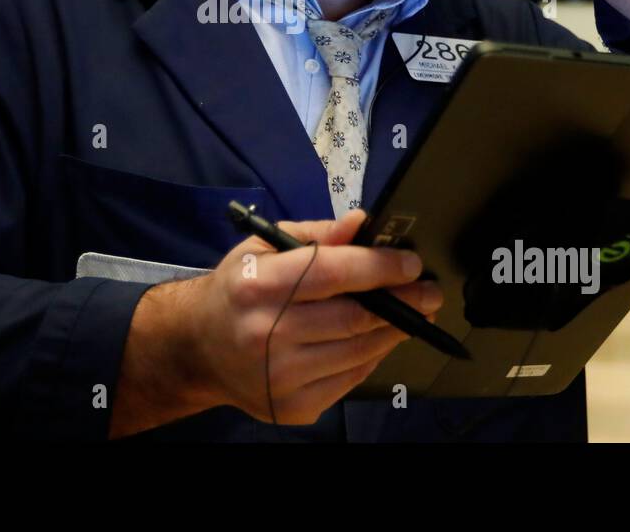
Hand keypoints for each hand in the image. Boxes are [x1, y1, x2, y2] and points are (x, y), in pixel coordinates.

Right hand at [177, 209, 440, 425]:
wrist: (199, 348)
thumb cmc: (237, 290)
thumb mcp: (263, 249)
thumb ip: (315, 235)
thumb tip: (363, 224)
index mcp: (257, 287)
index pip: (331, 273)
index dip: (379, 267)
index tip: (412, 263)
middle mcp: (266, 334)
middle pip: (353, 317)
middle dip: (402, 302)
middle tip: (429, 292)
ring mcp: (280, 377)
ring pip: (358, 351)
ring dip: (393, 330)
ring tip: (411, 314)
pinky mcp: (293, 406)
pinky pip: (350, 379)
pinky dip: (371, 356)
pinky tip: (377, 339)